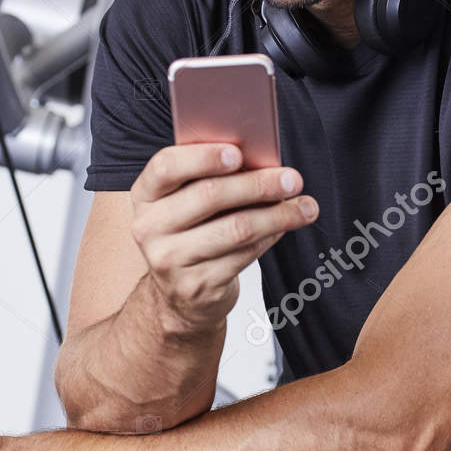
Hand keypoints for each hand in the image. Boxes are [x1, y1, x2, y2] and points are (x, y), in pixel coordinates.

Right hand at [130, 141, 318, 331]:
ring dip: (277, 215)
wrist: (178, 298)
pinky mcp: (198, 286)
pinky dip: (270, 237)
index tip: (238, 153)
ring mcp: (171, 261)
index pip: (166, 167)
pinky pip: (244, 255)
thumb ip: (208, 177)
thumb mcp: (184, 203)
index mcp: (145, 196)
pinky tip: (284, 227)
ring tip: (304, 207)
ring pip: (236, 229)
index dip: (203, 157)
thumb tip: (261, 158)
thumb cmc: (189, 234)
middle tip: (292, 179)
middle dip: (258, 184)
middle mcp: (149, 228)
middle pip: (209, 195)